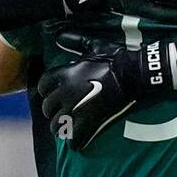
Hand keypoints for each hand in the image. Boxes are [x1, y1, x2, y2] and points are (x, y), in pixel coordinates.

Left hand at [39, 32, 176, 151]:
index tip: (52, 92)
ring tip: (66, 127)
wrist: (133, 75)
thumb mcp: (93, 46)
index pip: (43, 85)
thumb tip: (58, 35)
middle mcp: (66, 93)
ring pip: (56, 126)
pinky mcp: (89, 123)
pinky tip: (77, 140)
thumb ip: (74, 41)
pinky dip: (73, 141)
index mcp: (65, 74)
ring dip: (60, 127)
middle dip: (52, 111)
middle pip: (47, 108)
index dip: (47, 90)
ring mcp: (76, 110)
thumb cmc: (114, 59)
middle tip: (60, 111)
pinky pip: (72, 139)